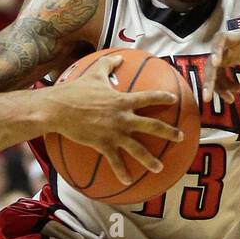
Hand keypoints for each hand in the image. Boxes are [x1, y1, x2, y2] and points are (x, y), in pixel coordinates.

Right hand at [43, 53, 184, 184]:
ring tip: (160, 168)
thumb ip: (109, 64)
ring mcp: (114, 133)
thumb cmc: (74, 90)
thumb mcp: (93, 72)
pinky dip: (122, 172)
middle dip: (169, 132)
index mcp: (123, 100)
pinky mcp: (103, 144)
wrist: (58, 108)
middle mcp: (123, 118)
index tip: (174, 99)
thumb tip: (119, 57)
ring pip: (138, 149)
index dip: (162, 98)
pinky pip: (115, 161)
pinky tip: (128, 182)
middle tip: (181, 137)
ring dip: (150, 160)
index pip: (148, 98)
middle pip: (152, 126)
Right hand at [203, 18, 239, 102]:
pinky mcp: (226, 62)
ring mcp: (224, 55)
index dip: (215, 50)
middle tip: (207, 98)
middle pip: (211, 62)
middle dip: (209, 80)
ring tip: (231, 100)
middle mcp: (226, 46)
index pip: (221, 39)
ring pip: (214, 73)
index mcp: (237, 36)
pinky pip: (221, 77)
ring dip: (220, 88)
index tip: (215, 63)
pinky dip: (228, 86)